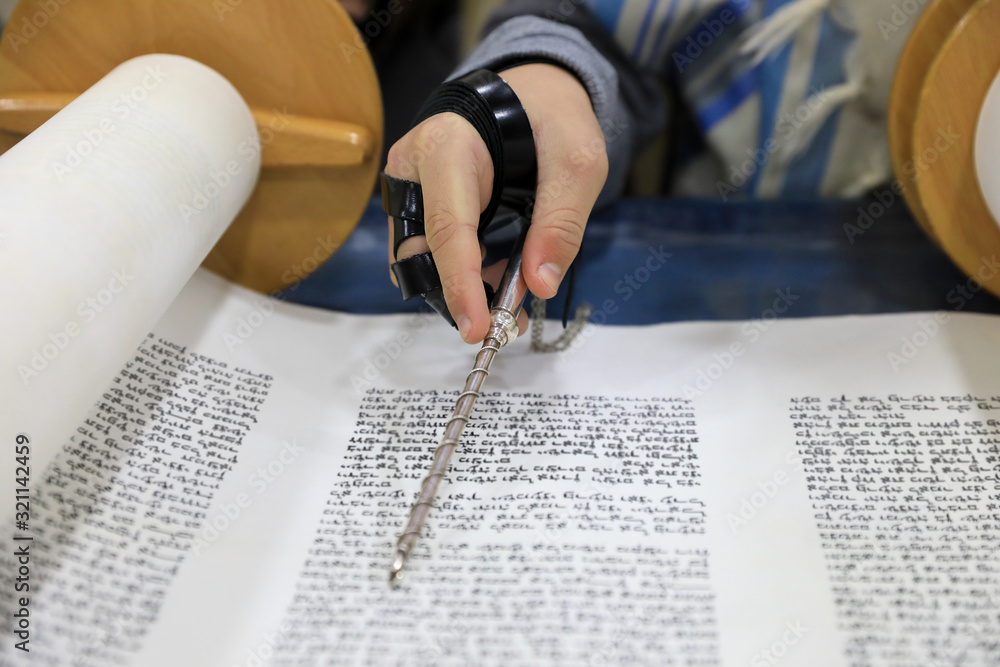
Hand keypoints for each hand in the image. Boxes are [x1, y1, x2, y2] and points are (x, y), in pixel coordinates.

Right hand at [385, 63, 607, 342]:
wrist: (530, 93)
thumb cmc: (552, 117)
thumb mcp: (578, 162)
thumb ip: (561, 223)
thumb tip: (539, 286)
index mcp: (446, 146)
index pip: (447, 228)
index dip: (460, 284)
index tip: (478, 328)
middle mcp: (413, 167)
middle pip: (423, 252)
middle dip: (461, 295)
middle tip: (506, 323)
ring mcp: (410, 187)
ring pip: (422, 259)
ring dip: (463, 288)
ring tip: (510, 300)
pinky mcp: (419, 204)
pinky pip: (431, 251)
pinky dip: (462, 274)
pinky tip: (497, 277)